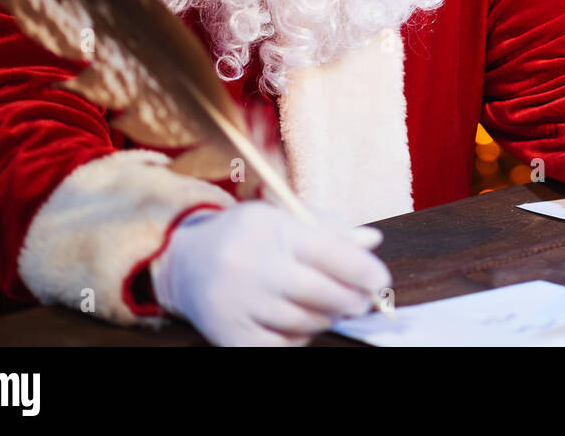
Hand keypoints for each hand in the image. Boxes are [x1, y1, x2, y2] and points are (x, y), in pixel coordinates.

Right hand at [151, 200, 391, 346]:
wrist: (183, 262)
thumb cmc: (248, 236)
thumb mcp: (283, 218)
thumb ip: (330, 229)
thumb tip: (373, 241)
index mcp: (272, 231)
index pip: (328, 251)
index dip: (361, 269)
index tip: (380, 280)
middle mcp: (253, 266)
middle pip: (319, 292)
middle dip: (350, 299)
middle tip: (361, 301)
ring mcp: (239, 303)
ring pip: (303, 321)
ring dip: (325, 317)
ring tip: (327, 307)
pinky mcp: (229, 334)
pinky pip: (281, 345)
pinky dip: (299, 337)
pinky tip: (298, 322)